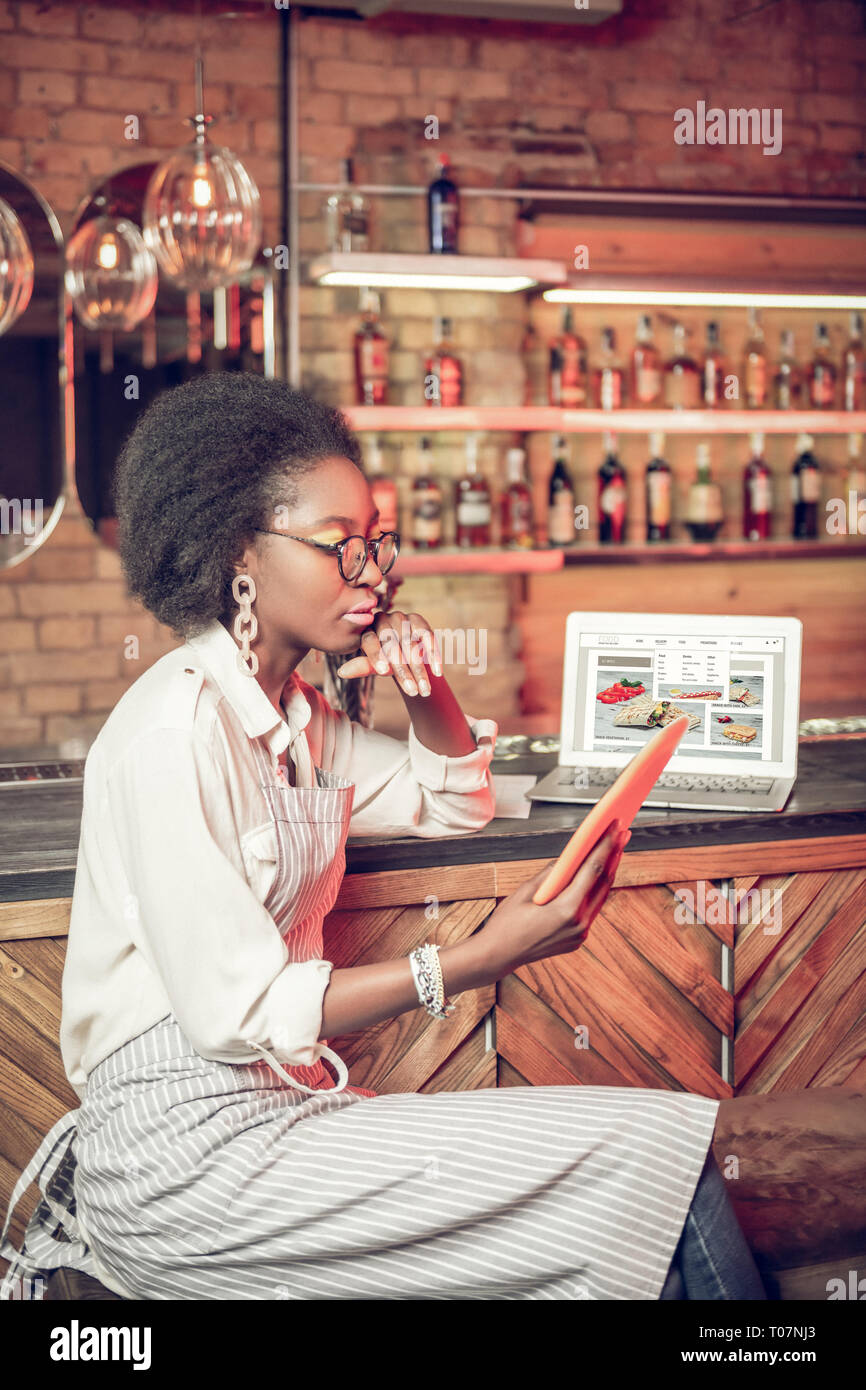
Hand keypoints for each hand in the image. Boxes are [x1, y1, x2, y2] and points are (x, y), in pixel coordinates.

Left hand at [336, 609, 442, 697]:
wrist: (407, 657)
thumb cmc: (387, 662)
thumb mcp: (375, 666)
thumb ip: (363, 667)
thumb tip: (342, 672)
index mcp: (366, 629)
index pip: (369, 641)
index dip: (376, 656)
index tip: (384, 672)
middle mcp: (382, 619)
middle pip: (392, 645)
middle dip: (403, 671)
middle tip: (411, 691)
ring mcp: (401, 617)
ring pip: (410, 644)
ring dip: (420, 668)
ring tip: (424, 689)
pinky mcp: (418, 619)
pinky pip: (427, 636)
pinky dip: (433, 654)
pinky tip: (437, 672)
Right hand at [475, 823, 630, 979]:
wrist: (498, 955)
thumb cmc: (507, 923)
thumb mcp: (526, 890)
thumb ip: (553, 873)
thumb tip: (571, 858)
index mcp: (566, 910)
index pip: (593, 870)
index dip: (605, 846)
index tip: (614, 828)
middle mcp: (579, 923)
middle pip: (604, 883)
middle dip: (614, 856)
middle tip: (622, 834)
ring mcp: (580, 933)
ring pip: (601, 896)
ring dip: (607, 872)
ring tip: (614, 851)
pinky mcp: (578, 938)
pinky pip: (592, 909)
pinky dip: (595, 890)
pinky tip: (596, 876)